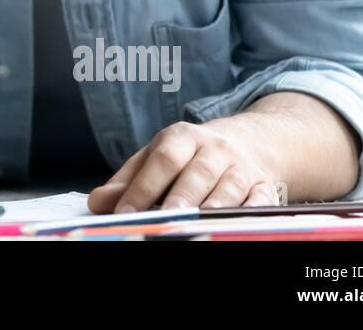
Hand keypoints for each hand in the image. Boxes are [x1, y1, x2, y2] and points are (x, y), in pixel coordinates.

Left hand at [87, 116, 283, 213]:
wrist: (246, 142)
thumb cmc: (188, 157)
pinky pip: (259, 201)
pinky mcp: (265, 186)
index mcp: (182, 137)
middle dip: (179, 199)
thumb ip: (128, 180)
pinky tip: (232, 225)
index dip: (143, 187)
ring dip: (211, 209)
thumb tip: (98, 203)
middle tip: (162, 221)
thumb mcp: (156, 158)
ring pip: (228, 189)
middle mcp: (215, 149)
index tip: (125, 212)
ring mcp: (242, 167)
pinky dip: (248, 214)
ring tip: (193, 226)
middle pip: (197, 174)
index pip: (163, 160)